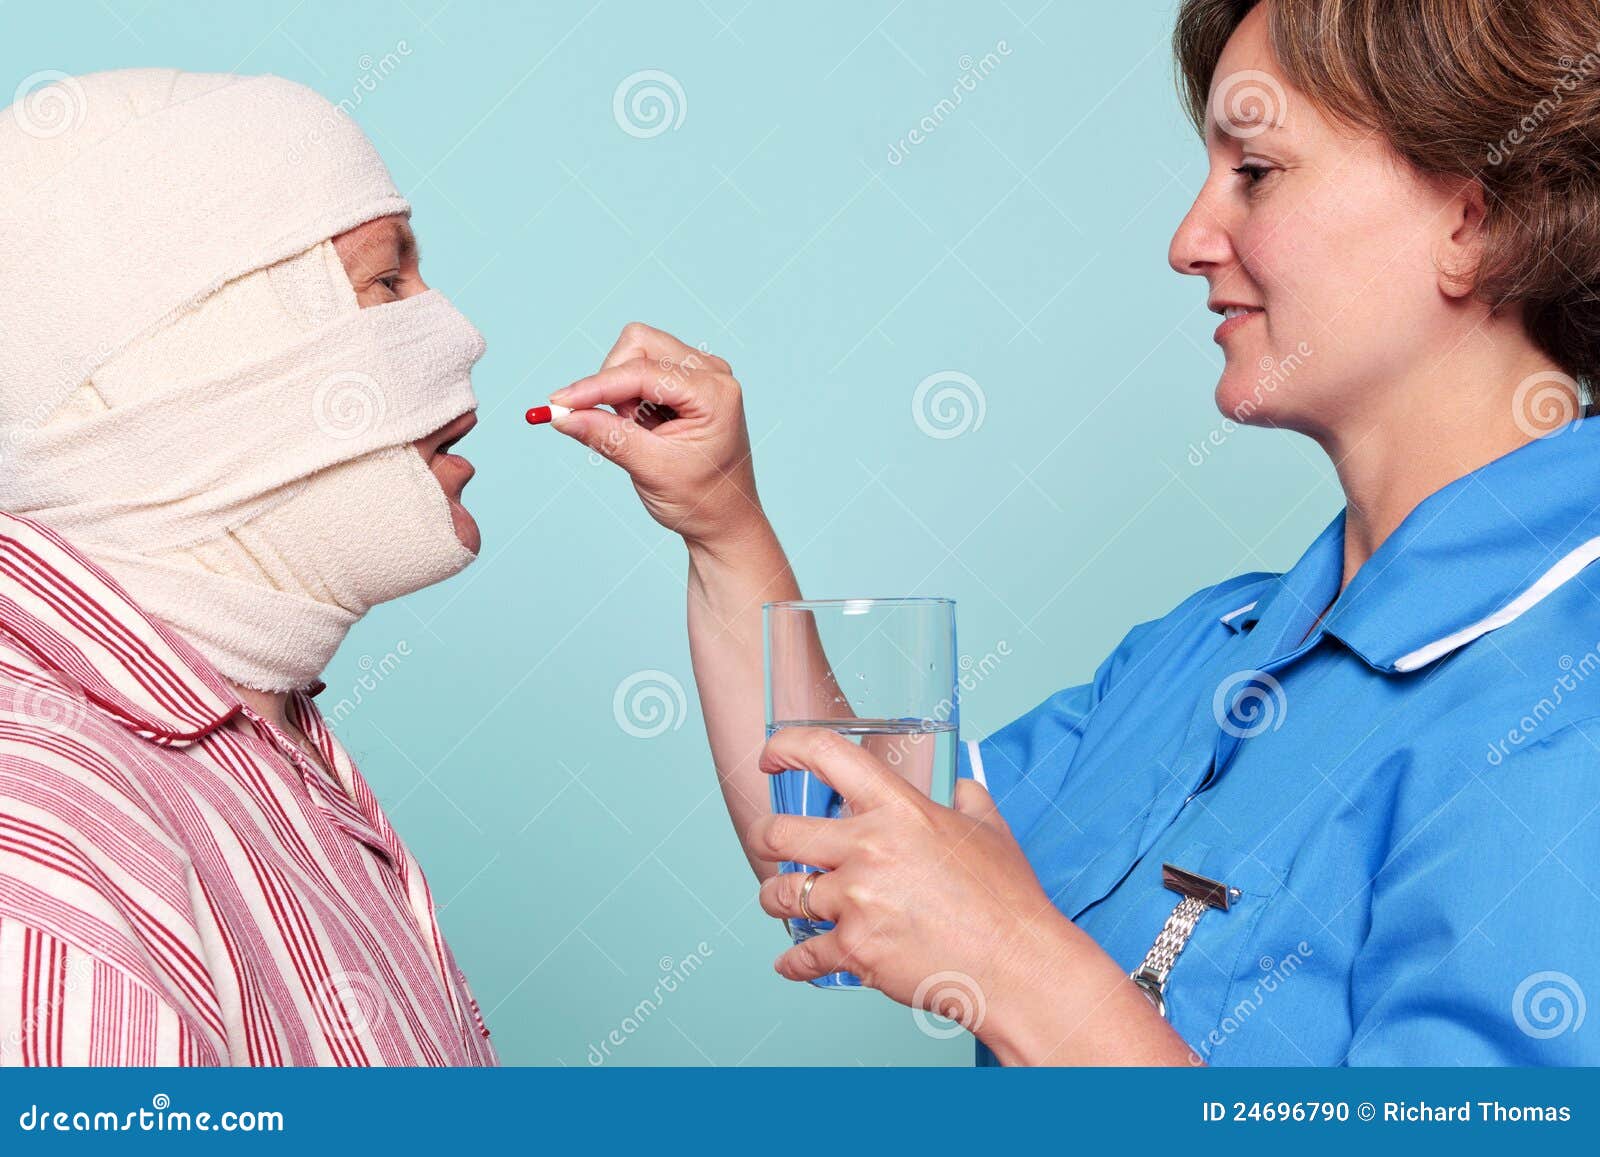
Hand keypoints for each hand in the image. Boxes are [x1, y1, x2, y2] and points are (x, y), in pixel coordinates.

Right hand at [549, 323, 766, 551]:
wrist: (725, 519)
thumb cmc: (701, 500)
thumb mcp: (651, 470)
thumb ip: (607, 436)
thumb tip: (563, 415)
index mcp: (714, 393)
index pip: (641, 372)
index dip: (596, 387)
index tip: (559, 403)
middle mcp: (712, 372)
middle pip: (639, 345)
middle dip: (613, 383)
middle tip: (620, 427)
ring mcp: (702, 373)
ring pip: (637, 354)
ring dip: (622, 391)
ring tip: (641, 432)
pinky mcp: (689, 381)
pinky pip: (643, 369)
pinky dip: (631, 396)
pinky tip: (647, 427)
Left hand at [746, 727, 1073, 1045]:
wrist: (1019, 967)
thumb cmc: (1009, 901)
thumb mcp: (991, 832)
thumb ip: (969, 800)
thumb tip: (962, 785)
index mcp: (899, 809)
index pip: (827, 755)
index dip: (786, 749)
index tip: (771, 760)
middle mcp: (869, 848)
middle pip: (778, 832)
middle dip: (766, 840)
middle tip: (770, 846)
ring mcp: (857, 901)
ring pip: (779, 894)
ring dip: (776, 899)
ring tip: (784, 903)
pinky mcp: (854, 951)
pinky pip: (801, 954)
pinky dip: (794, 961)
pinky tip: (795, 961)